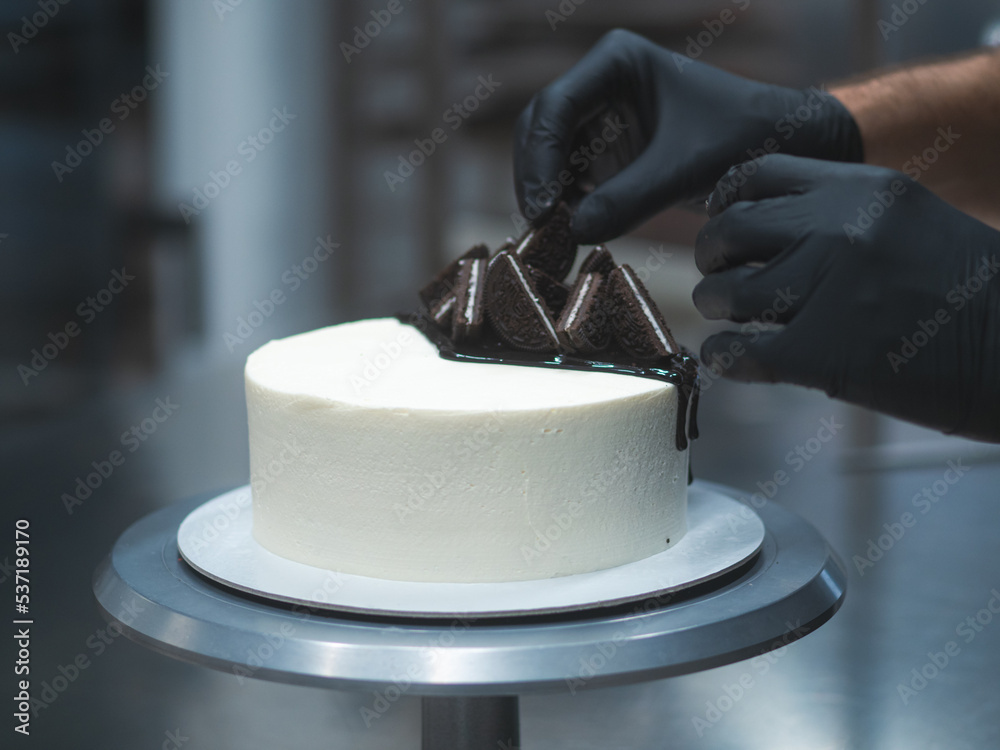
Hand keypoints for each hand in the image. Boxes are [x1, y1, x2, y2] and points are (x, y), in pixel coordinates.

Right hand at [513, 28, 862, 243]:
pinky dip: (563, 206)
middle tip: (539, 227)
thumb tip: (574, 231)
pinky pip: (568, 178)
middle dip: (535, 179)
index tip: (543, 208)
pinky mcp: (605, 153)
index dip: (540, 159)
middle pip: (540, 131)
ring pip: (547, 157)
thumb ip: (630, 198)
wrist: (778, 148)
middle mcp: (598, 84)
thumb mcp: (685, 168)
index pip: (555, 107)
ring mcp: (599, 119)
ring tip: (552, 238)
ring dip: (545, 196)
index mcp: (615, 62)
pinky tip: (570, 234)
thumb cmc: (741, 137)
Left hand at [693, 154, 999, 440]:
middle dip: (715, 258)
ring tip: (737, 319)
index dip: (727, 204)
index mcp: (860, 188)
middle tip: (723, 279)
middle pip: (728, 231)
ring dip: (719, 308)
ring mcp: (826, 289)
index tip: (728, 228)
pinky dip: (725, 357)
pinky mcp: (818, 353)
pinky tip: (737, 357)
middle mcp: (838, 229)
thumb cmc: (965, 292)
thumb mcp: (906, 220)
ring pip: (723, 291)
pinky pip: (735, 351)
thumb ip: (837, 214)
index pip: (756, 176)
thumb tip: (755, 223)